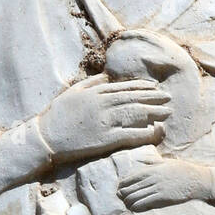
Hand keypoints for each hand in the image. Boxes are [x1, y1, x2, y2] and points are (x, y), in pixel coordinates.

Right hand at [38, 75, 170, 162]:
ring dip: (153, 112)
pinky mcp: (105, 139)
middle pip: (134, 99)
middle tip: (168, 98)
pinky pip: (130, 135)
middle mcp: (103, 104)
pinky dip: (144, 132)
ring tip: (167, 112)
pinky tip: (155, 131)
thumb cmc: (58, 114)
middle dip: (153, 98)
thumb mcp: (73, 91)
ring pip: (135, 114)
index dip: (143, 87)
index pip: (125, 87)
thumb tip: (108, 75)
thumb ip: (92, 82)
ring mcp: (105, 121)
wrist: (46, 137)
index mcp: (96, 92)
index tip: (156, 87)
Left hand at [119, 159, 211, 210]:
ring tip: (128, 205)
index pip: (129, 178)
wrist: (196, 180)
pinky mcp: (162, 198)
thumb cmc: (182, 170)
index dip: (122, 185)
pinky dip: (136, 207)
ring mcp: (157, 189)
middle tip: (122, 198)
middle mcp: (152, 179)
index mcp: (151, 170)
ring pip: (134, 197)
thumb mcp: (166, 161)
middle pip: (129, 188)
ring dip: (128, 202)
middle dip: (123, 195)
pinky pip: (144, 204)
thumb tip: (140, 159)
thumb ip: (152, 161)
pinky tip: (134, 209)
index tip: (120, 189)